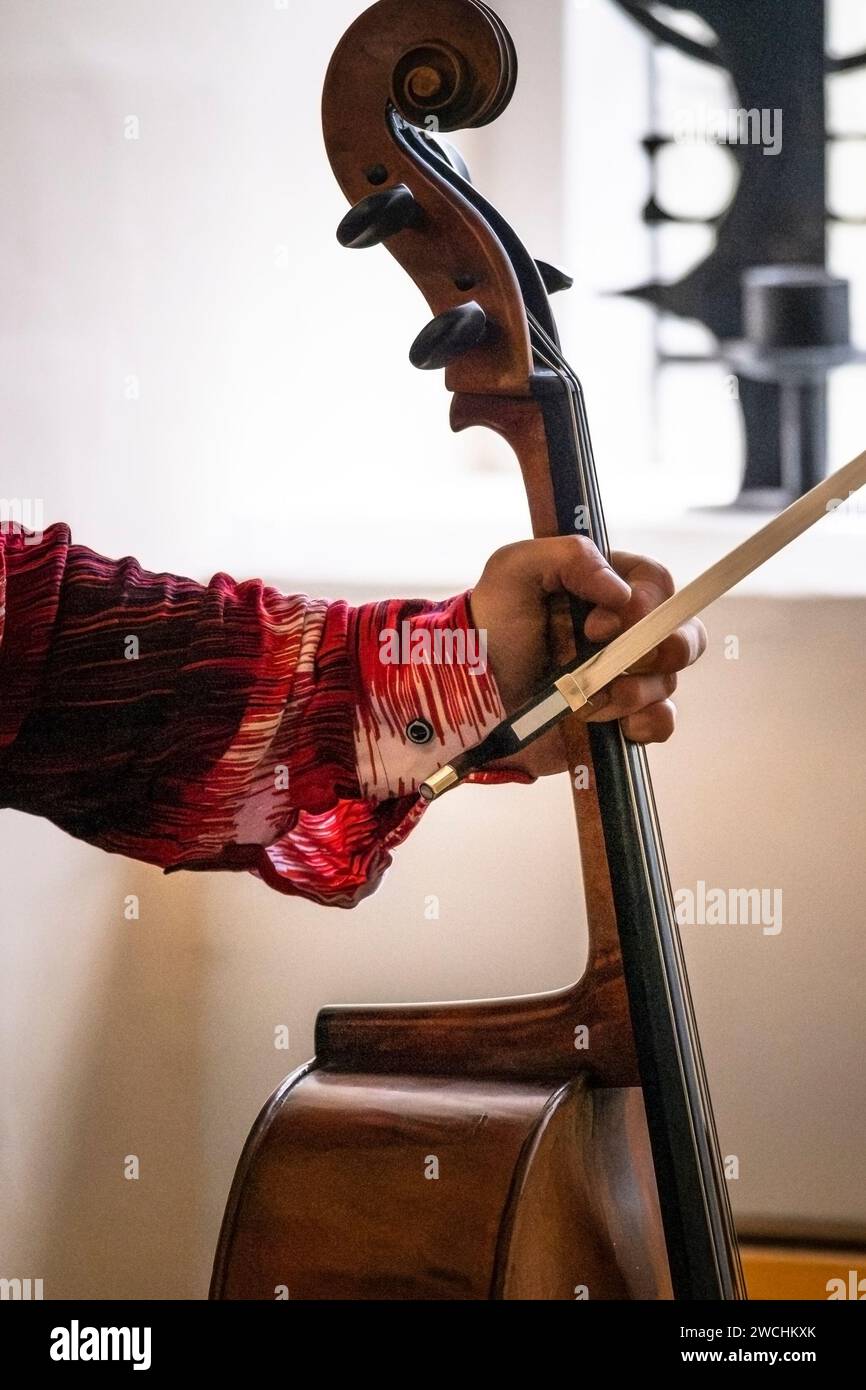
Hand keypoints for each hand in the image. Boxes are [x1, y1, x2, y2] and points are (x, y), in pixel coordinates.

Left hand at [468, 536, 705, 777]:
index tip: (595, 625)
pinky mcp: (623, 717)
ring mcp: (626, 674)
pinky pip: (664, 721)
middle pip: (681, 631)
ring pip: (670, 679)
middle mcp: (623, 630)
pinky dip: (647, 723)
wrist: (470, 700)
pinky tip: (611, 723)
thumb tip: (622, 592)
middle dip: (654, 649)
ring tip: (587, 700)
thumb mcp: (513, 570)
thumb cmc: (488, 629)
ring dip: (633, 690)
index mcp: (604, 587)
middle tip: (610, 662)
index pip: (658, 583)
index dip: (643, 604)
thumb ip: (569, 556)